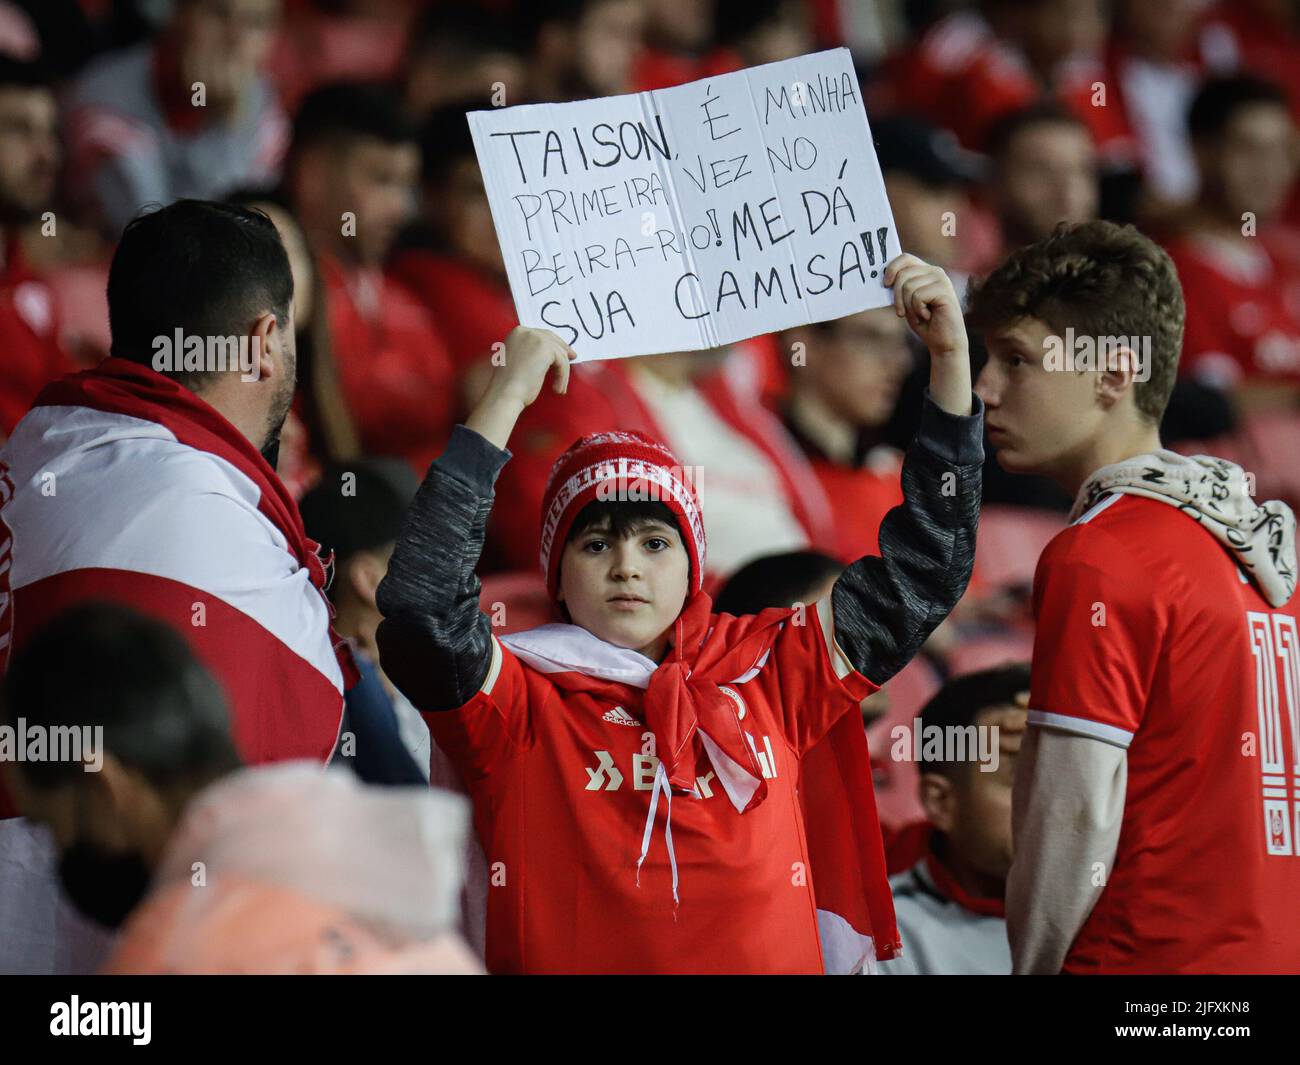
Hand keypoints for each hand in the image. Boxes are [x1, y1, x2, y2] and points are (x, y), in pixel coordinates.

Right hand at [466, 327, 576, 448]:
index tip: (563, 353)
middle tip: (572, 359)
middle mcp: (526, 331)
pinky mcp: (546, 348)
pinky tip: (556, 388)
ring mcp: (536, 337)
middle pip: (552, 339)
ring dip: (562, 372)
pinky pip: (562, 362)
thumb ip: (531, 353)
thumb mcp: (519, 361)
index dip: (554, 344)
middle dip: (563, 350)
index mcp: (517, 333)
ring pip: (559, 353)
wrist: (505, 392)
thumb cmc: (509, 385)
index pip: (541, 335)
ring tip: (559, 388)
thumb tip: (553, 354)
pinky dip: (562, 376)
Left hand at [883, 253, 971, 414]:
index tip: (884, 285)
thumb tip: (882, 280)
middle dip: (896, 296)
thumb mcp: (906, 303)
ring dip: (908, 307)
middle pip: (903, 274)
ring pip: (908, 287)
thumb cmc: (924, 323)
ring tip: (918, 316)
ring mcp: (941, 280)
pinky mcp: (945, 291)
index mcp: (925, 271)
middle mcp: (935, 271)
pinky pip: (917, 296)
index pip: (905, 258)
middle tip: (901, 313)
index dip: (891, 269)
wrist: (943, 342)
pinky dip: (917, 311)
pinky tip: (928, 316)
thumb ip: (899, 289)